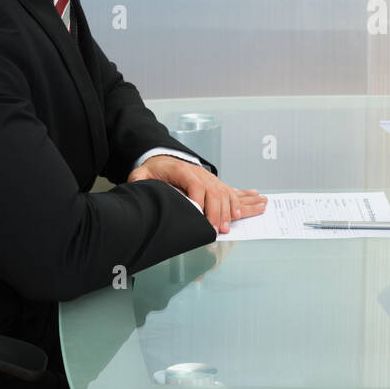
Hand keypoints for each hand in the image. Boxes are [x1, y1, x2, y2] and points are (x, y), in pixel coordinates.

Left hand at [127, 155, 266, 233]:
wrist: (163, 159)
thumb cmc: (154, 170)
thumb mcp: (142, 173)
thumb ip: (139, 178)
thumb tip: (137, 184)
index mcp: (182, 170)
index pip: (196, 185)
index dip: (199, 201)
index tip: (199, 217)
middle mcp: (200, 173)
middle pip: (214, 191)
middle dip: (218, 211)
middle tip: (219, 229)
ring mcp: (210, 178)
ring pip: (225, 192)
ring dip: (232, 208)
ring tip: (235, 221)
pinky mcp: (215, 184)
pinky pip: (231, 192)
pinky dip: (241, 200)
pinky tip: (251, 205)